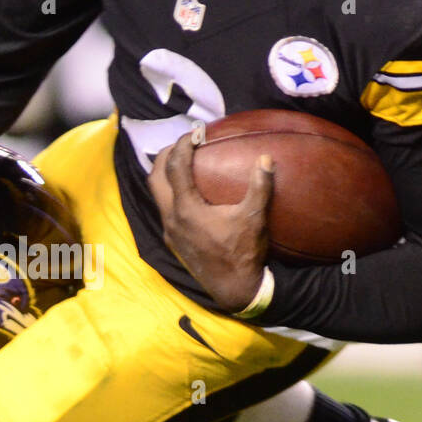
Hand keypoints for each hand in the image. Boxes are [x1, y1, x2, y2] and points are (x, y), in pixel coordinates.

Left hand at [148, 133, 272, 313]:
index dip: (183, 145)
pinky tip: (186, 193)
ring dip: (164, 175)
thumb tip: (266, 158)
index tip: (195, 133)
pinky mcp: (173, 241)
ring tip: (180, 163)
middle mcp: (172, 218)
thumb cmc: (243, 253)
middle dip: (165, 156)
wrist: (234, 289)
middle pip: (155, 177)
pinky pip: (164, 209)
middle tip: (181, 143)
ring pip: (156, 195)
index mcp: (187, 209)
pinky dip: (169, 194)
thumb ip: (260, 187)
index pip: (176, 167)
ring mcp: (170, 231)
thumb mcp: (254, 218)